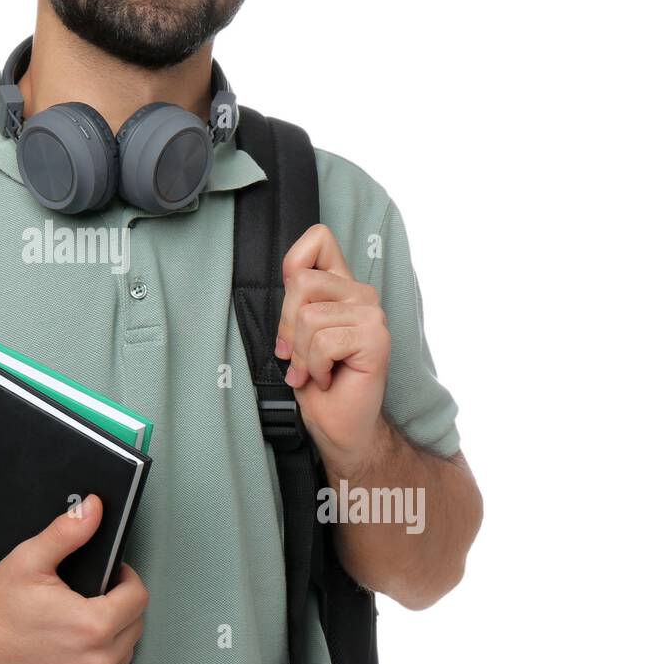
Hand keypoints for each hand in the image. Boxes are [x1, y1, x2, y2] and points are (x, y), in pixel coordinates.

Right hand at [0, 494, 148, 663]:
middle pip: (134, 628)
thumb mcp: (29, 560)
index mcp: (91, 625)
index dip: (126, 580)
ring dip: (111, 639)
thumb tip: (93, 509)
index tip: (112, 576)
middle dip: (119, 608)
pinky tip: (71, 653)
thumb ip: (68, 532)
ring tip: (79, 625)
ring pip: (122, 657)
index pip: (138, 598)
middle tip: (90, 599)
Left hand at [273, 223, 389, 476]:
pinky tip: (328, 377)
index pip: (319, 238)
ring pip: (309, 317)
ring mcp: (372, 314)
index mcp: (340, 286)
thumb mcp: (294, 334)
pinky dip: (315, 367)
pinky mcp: (376, 338)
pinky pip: (323, 341)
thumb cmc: (316, 382)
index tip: (290, 305)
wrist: (338, 425)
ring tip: (315, 370)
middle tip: (298, 355)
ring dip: (302, 354)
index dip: (293, 261)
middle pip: (301, 281)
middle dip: (287, 325)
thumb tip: (288, 278)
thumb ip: (295, 302)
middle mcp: (360, 293)